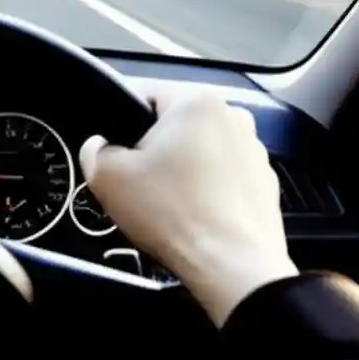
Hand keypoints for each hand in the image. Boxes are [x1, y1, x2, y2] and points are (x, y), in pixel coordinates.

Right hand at [80, 91, 296, 326]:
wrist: (231, 265)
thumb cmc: (172, 213)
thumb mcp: (108, 177)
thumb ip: (93, 150)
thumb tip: (99, 146)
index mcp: (196, 101)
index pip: (144, 94)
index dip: (120, 122)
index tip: (113, 153)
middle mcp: (233, 115)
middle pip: (175, 124)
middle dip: (154, 149)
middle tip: (138, 183)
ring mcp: (255, 149)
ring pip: (201, 151)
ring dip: (183, 169)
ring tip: (169, 204)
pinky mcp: (265, 181)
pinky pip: (223, 177)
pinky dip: (207, 190)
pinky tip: (194, 215)